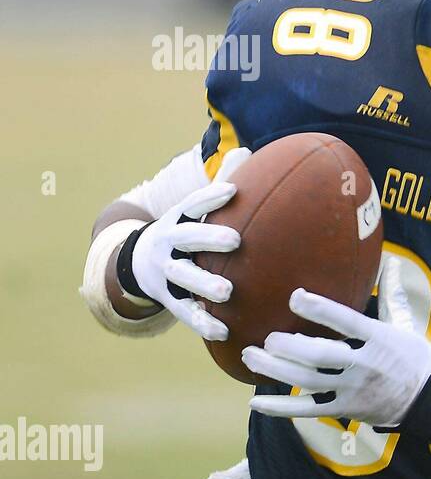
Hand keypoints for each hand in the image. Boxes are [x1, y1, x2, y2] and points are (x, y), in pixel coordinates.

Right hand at [127, 148, 250, 341]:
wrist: (136, 263)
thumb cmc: (183, 232)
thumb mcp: (194, 209)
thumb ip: (221, 182)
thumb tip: (247, 149)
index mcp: (177, 218)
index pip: (193, 203)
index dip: (211, 196)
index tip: (233, 190)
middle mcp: (167, 243)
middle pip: (185, 237)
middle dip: (207, 238)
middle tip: (235, 241)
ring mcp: (164, 272)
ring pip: (181, 277)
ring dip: (202, 284)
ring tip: (227, 291)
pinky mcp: (166, 298)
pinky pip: (184, 311)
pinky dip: (202, 321)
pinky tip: (224, 329)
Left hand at [243, 289, 430, 428]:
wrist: (430, 402)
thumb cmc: (416, 358)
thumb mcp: (407, 324)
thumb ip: (392, 294)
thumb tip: (392, 260)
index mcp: (379, 339)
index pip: (346, 322)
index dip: (320, 310)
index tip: (295, 297)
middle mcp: (364, 364)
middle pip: (320, 356)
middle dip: (289, 347)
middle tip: (267, 337)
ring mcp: (352, 389)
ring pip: (308, 381)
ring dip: (276, 370)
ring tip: (250, 356)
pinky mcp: (345, 409)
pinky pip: (308, 410)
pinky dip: (281, 407)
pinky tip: (256, 402)